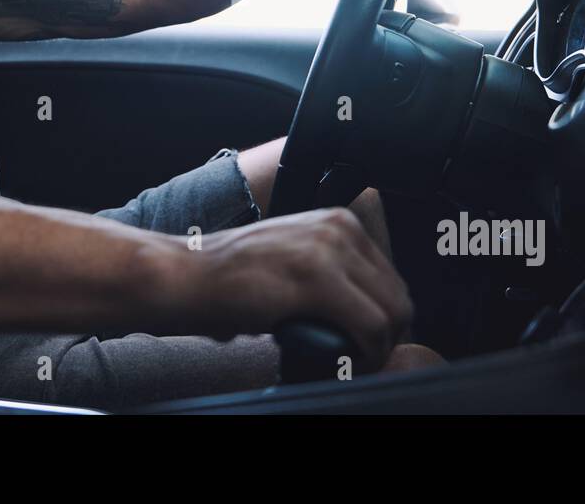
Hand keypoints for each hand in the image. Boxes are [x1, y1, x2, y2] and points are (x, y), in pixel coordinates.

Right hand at [176, 208, 413, 372]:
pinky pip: (370, 327)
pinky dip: (366, 354)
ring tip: (351, 363)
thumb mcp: (292, 257)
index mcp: (337, 220)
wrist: (186, 276)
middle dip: (387, 335)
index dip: (384, 318)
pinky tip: (344, 362)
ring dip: (378, 348)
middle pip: (398, 296)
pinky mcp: (315, 280)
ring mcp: (327, 250)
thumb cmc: (230, 277)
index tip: (364, 342)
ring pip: (392, 313)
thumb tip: (364, 313)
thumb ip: (330, 272)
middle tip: (360, 358)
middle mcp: (338, 227)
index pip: (391, 278)